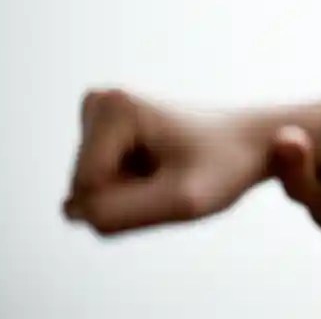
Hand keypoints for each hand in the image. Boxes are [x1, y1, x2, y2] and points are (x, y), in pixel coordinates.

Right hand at [63, 90, 266, 234]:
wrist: (251, 141)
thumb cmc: (226, 166)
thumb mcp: (183, 202)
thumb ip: (119, 216)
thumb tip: (69, 210)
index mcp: (112, 108)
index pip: (90, 193)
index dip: (134, 203)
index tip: (174, 176)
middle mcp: (97, 104)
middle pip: (86, 192)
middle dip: (131, 199)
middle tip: (175, 175)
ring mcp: (97, 118)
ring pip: (91, 193)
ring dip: (133, 195)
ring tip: (170, 170)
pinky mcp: (101, 136)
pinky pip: (100, 189)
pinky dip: (133, 191)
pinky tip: (161, 169)